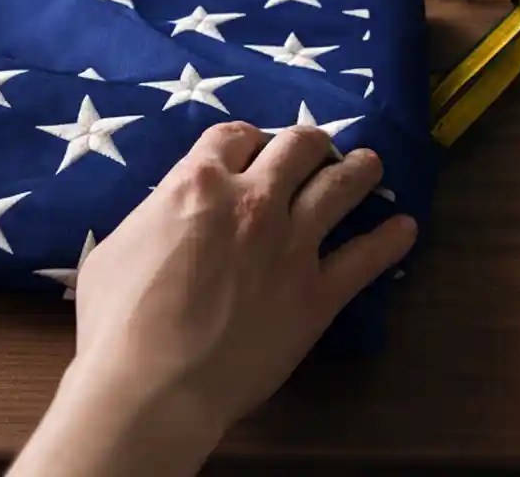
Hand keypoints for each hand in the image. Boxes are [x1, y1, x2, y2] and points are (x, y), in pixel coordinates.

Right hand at [11, 122, 416, 476]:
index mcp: (198, 183)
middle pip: (296, 147)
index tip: (253, 147)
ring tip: (371, 164)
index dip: (246, 137)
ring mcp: (291, 245)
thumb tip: (166, 218)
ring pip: (340, 187)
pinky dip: (390, 241)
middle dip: (310, 142)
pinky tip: (405, 229)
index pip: (234, 135)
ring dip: (359, 170)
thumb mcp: (115, 247)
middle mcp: (252, 202)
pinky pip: (367, 258)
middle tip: (317, 147)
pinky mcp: (317, 293)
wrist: (154, 384)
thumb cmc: (117, 323)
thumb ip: (154, 219)